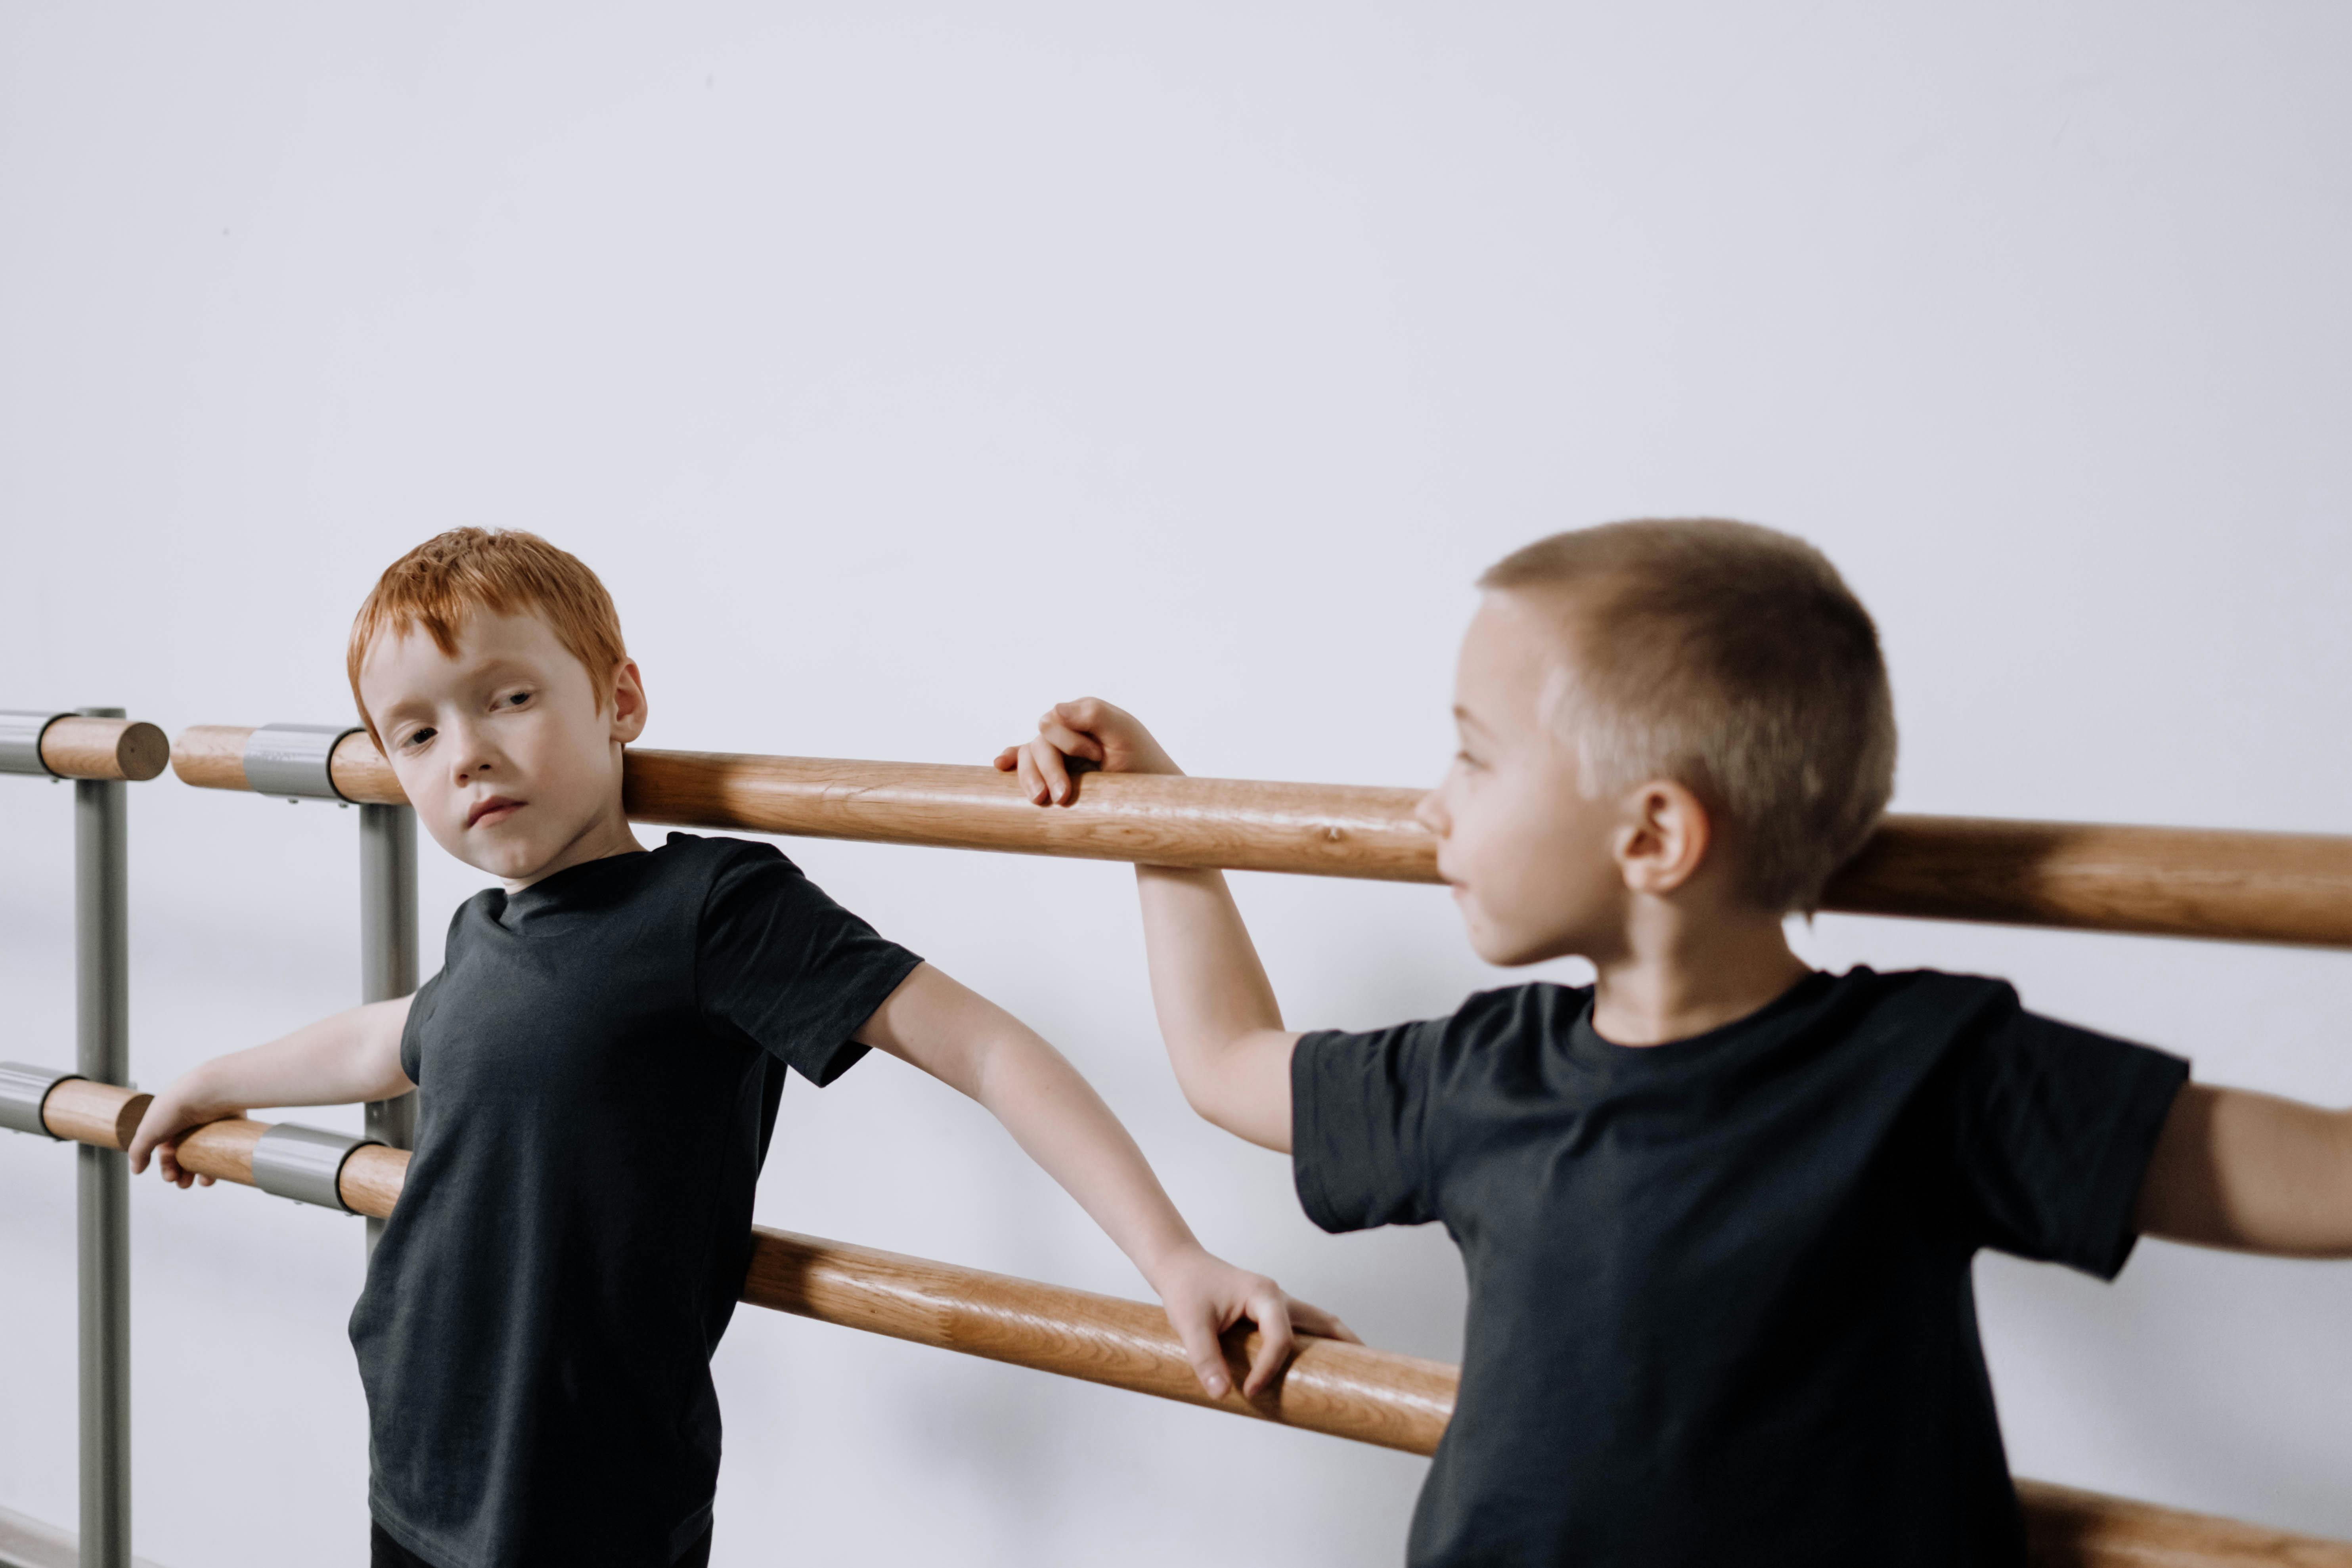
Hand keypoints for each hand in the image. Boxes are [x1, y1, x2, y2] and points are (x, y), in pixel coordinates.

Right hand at [126, 1071, 231, 1188]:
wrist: (210, 1091)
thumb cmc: (174, 1109)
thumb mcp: (148, 1131)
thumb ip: (138, 1151)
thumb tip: (136, 1170)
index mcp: (169, 1122)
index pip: (166, 1150)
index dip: (167, 1166)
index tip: (170, 1178)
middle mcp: (190, 1123)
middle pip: (186, 1154)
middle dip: (183, 1172)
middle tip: (184, 1184)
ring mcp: (211, 1124)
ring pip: (207, 1153)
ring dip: (203, 1171)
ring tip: (204, 1182)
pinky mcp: (231, 1125)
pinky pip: (226, 1147)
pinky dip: (222, 1160)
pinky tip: (218, 1172)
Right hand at [994, 697, 1180, 805]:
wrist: (1150, 797)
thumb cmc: (1142, 762)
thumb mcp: (1124, 734)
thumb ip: (1094, 714)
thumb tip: (1054, 709)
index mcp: (1083, 714)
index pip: (1055, 721)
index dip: (1069, 741)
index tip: (1097, 756)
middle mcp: (1066, 729)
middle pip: (1039, 742)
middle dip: (1049, 769)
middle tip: (1061, 797)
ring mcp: (1057, 750)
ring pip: (1029, 755)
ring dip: (1030, 777)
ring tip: (1040, 800)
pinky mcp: (1052, 770)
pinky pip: (1024, 760)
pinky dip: (1013, 761)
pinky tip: (1001, 766)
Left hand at [1146, 1244, 1360, 1399]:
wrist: (1179, 1266)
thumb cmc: (1186, 1290)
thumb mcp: (1190, 1324)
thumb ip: (1205, 1358)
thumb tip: (1221, 1394)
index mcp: (1263, 1295)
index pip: (1280, 1337)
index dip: (1270, 1368)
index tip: (1250, 1391)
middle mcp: (1277, 1296)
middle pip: (1323, 1320)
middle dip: (1345, 1345)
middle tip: (1366, 1373)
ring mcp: (1277, 1302)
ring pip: (1318, 1321)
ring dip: (1336, 1343)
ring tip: (1354, 1371)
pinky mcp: (1269, 1311)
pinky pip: (1302, 1326)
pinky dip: (1317, 1343)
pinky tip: (1318, 1364)